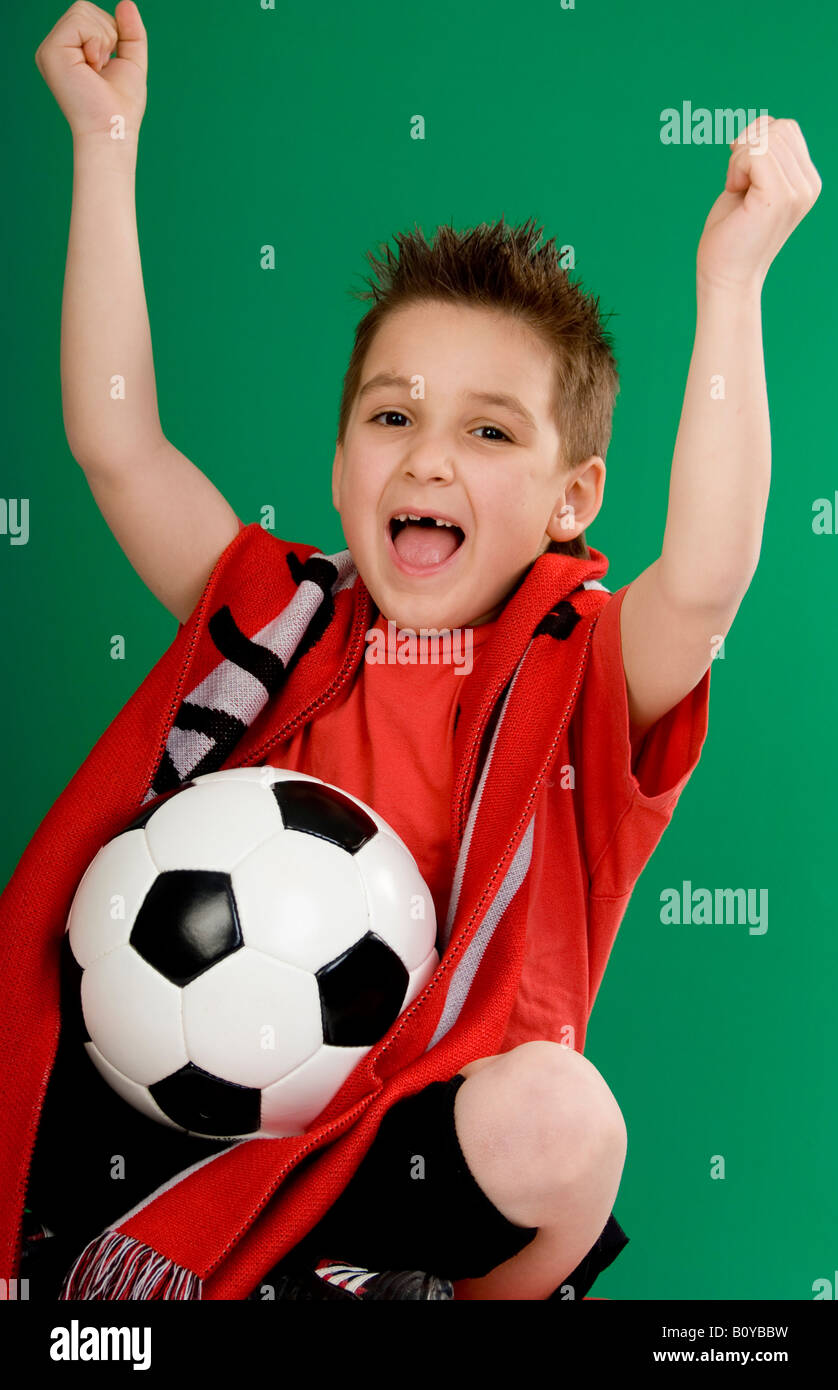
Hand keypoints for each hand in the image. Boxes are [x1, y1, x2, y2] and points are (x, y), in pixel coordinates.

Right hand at [34, 0, 146, 139]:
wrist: (113, 129)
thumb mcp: (131, 61)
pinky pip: (79, 20)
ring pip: (82, 10)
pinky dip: (96, 41)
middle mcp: (56, 48)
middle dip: (107, 34)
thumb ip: (131, 32)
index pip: (90, 14)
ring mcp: (50, 49)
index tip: (107, 65)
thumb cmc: (121, 106)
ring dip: (103, 39)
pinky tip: (92, 67)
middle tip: (102, 68)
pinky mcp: (50, 51)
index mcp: (70, 49)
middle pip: (84, 8)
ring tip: (97, 69)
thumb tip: (126, 3)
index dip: (110, 33)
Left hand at [696, 115, 821, 293]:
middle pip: (779, 128)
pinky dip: (736, 167)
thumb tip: (763, 122)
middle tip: (736, 182)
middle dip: (747, 147)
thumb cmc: (730, 234)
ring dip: (738, 159)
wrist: (725, 277)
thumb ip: (761, 153)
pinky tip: (734, 191)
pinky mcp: (780, 197)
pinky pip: (755, 153)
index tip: (740, 173)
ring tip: (736, 189)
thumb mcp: (749, 183)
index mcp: (806, 181)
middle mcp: (809, 185)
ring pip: (766, 138)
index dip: (755, 140)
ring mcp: (798, 191)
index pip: (786, 129)